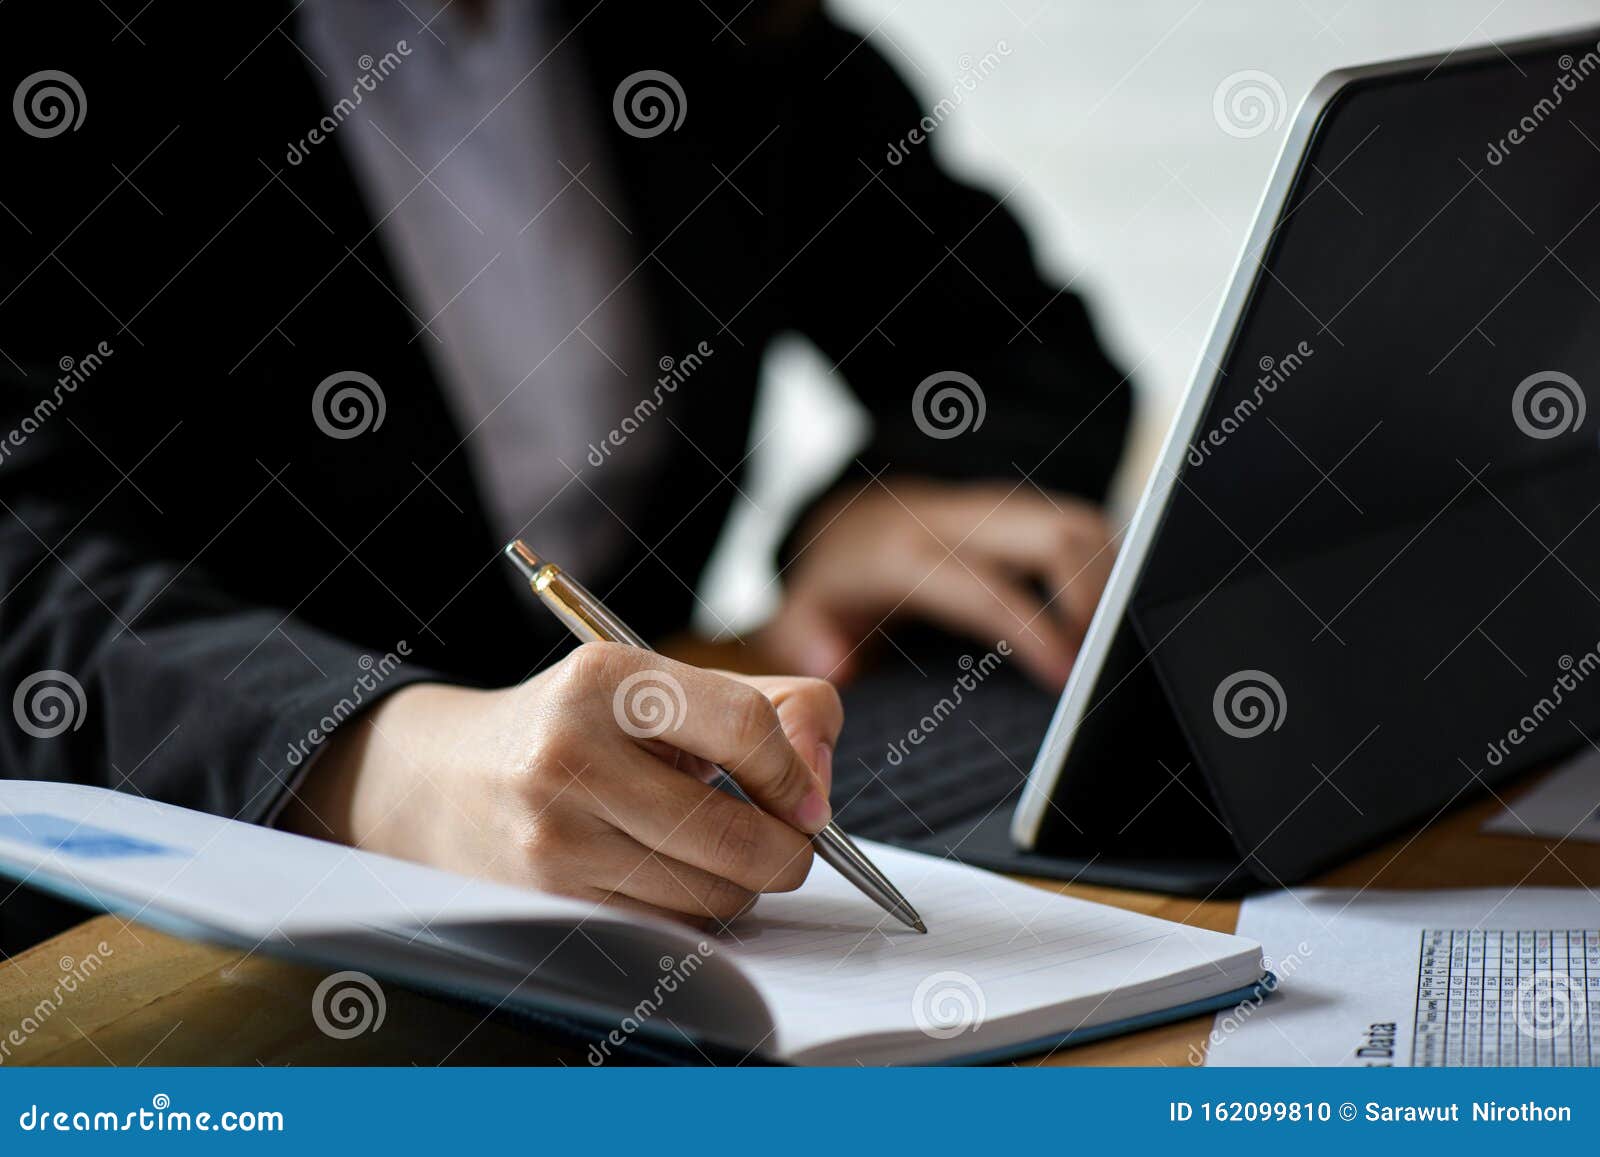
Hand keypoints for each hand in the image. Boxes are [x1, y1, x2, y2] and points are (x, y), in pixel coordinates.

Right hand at [278, 643, 842, 927]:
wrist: (444, 782)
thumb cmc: (578, 727)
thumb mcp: (662, 686)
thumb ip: (771, 708)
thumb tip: (821, 785)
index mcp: (609, 678)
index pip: (745, 725)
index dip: (797, 773)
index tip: (811, 801)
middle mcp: (572, 752)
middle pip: (741, 834)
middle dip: (788, 851)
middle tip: (786, 842)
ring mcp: (555, 834)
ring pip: (714, 896)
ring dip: (741, 887)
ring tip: (715, 852)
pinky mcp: (549, 898)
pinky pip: (672, 929)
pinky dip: (696, 913)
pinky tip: (671, 876)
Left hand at [762, 477, 1116, 688]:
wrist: (845, 519)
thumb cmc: (836, 581)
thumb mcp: (801, 612)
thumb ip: (805, 640)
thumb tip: (833, 664)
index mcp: (908, 554)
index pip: (987, 591)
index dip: (1034, 632)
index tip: (1067, 678)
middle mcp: (959, 520)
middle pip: (1054, 536)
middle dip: (1095, 597)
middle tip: (1106, 663)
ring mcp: (998, 509)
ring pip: (1079, 523)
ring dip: (1109, 579)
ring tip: (1115, 643)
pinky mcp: (1023, 512)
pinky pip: (1083, 525)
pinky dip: (1107, 566)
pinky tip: (1109, 617)